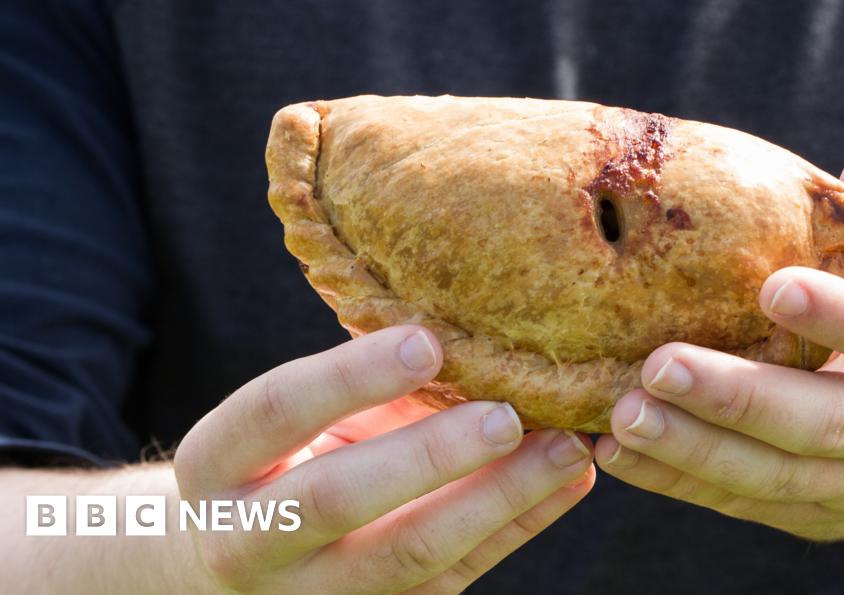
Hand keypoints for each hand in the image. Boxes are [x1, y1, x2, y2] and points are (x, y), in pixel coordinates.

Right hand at [174, 326, 594, 593]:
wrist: (237, 569)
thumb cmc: (284, 462)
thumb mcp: (297, 421)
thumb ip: (364, 386)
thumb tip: (472, 333)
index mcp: (216, 463)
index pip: (275, 410)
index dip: (351, 376)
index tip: (429, 340)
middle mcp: (248, 537)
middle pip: (337, 498)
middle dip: (430, 454)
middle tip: (508, 416)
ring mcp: (309, 594)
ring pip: (409, 554)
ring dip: (498, 497)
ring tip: (567, 447)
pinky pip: (456, 575)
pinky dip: (519, 525)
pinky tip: (568, 483)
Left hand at [596, 142, 843, 539]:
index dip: (843, 316)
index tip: (771, 286)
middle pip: (825, 422)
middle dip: (740, 398)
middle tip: (660, 365)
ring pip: (775, 476)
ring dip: (694, 449)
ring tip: (620, 415)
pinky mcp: (810, 515)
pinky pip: (740, 503)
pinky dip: (676, 481)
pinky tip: (616, 451)